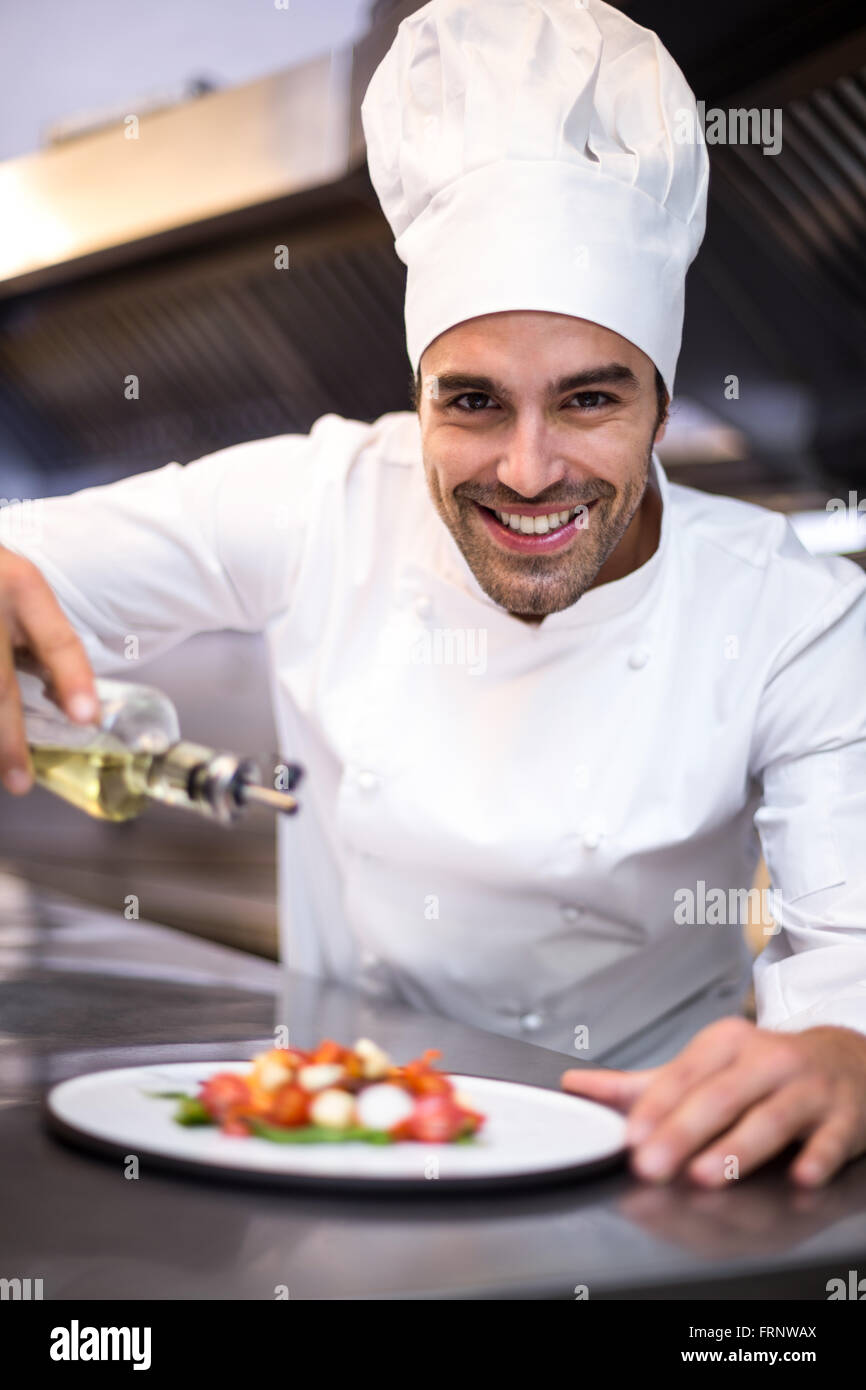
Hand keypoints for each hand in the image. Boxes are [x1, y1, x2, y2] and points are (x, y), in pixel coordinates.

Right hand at [0, 544, 98, 793]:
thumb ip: (43, 643)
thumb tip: (71, 708)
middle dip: (8, 739)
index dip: (73, 680)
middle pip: (0, 686)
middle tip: (20, 781)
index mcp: (21, 586)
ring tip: (4, 770)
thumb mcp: (21, 594)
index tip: (87, 717)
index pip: (57, 641)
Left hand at [560, 1016, 865, 1186]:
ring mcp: (808, 1087)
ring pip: (771, 1117)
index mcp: (726, 1044)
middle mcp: (766, 1059)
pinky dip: (816, 1157)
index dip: (655, 1108)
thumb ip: (643, 1085)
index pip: (683, 1075)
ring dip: (738, 1148)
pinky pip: (830, 1139)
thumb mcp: (707, 1067)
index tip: (630, 1139)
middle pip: (720, 1097)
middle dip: (682, 1132)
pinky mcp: (845, 1116)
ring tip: (706, 1175)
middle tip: (651, 1165)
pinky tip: (801, 1177)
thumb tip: (577, 1087)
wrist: (847, 1063)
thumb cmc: (765, 1070)